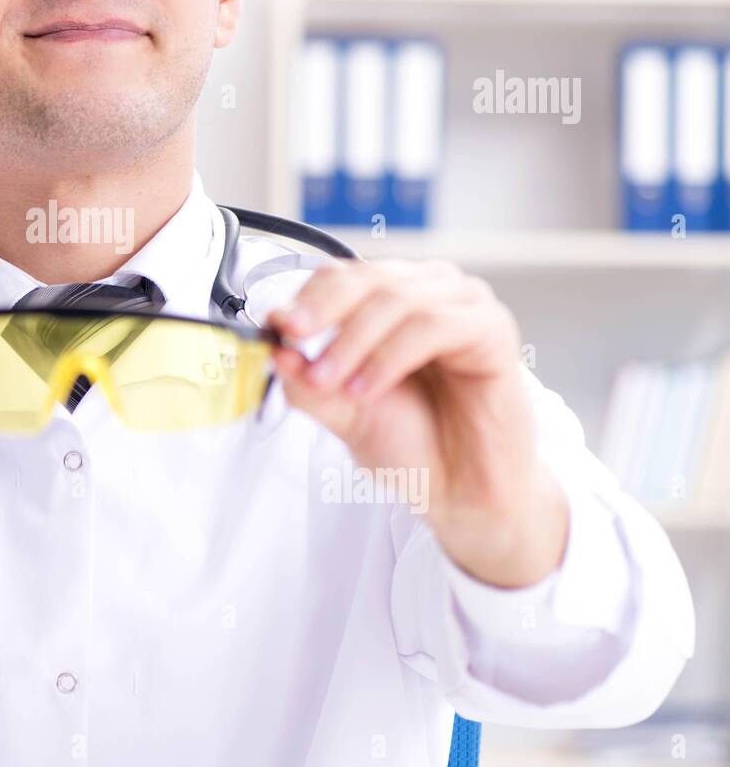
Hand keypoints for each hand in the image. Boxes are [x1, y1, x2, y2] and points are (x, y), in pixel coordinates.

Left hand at [266, 257, 567, 587]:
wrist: (460, 492)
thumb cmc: (410, 443)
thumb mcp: (341, 410)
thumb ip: (306, 380)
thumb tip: (274, 346)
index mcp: (391, 298)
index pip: (341, 275)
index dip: (306, 297)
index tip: (278, 327)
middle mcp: (428, 291)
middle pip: (366, 278)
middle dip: (324, 313)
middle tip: (294, 344)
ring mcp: (464, 306)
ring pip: (397, 299)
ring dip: (355, 342)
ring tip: (334, 386)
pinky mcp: (492, 330)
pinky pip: (433, 326)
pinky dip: (389, 357)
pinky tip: (368, 389)